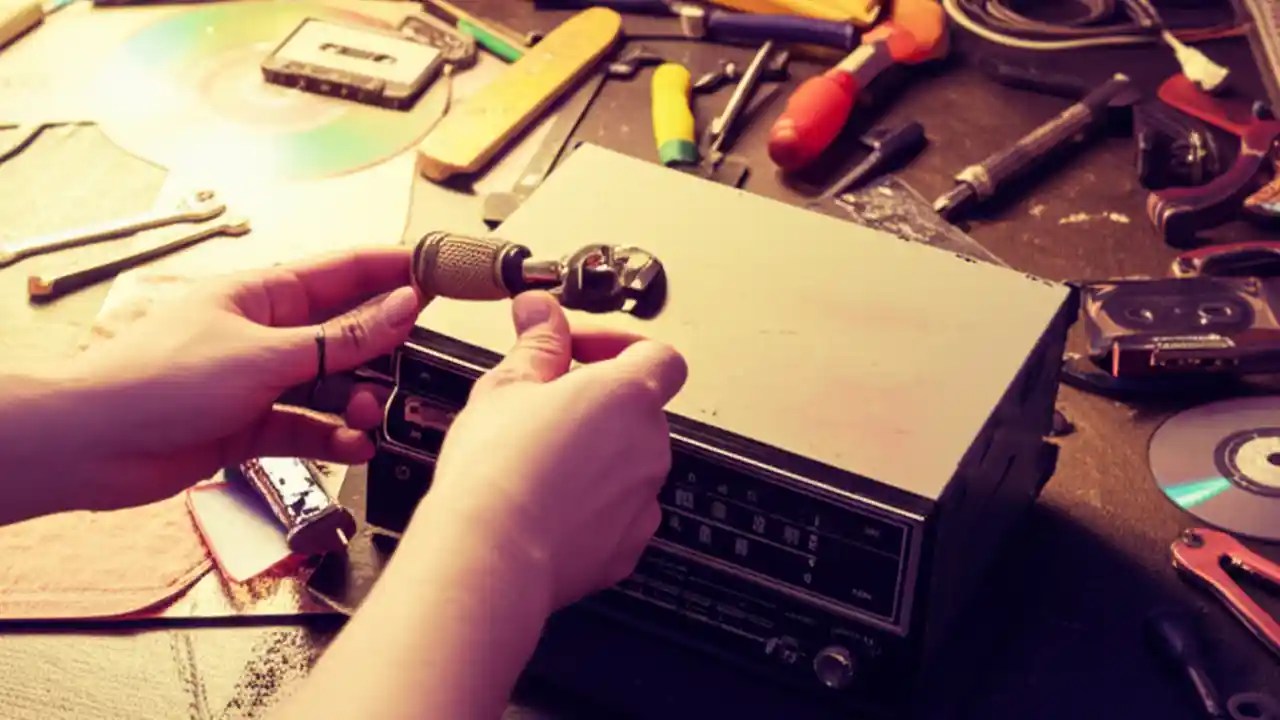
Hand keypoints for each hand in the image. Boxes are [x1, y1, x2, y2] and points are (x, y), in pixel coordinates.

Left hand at [55, 247, 424, 509]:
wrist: (95, 445)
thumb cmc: (160, 379)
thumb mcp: (267, 354)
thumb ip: (342, 339)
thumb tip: (403, 308)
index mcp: (264, 294)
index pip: (345, 272)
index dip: (395, 272)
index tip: (442, 277)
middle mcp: (266, 333)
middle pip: (344, 334)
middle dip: (382, 351)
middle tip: (416, 366)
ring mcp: (259, 380)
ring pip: (331, 386)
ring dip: (357, 402)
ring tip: (368, 416)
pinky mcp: (250, 425)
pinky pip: (307, 427)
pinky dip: (332, 438)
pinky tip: (352, 447)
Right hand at [416, 291, 686, 610]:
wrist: (490, 555)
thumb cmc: (497, 470)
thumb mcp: (507, 385)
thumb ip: (537, 342)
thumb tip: (541, 310)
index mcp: (629, 395)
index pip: (659, 355)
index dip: (619, 346)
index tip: (577, 352)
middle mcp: (651, 447)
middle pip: (637, 411)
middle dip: (594, 404)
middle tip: (538, 408)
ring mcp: (643, 500)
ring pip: (626, 464)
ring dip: (592, 456)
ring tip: (534, 462)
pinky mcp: (626, 547)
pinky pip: (617, 513)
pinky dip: (589, 506)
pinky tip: (544, 506)